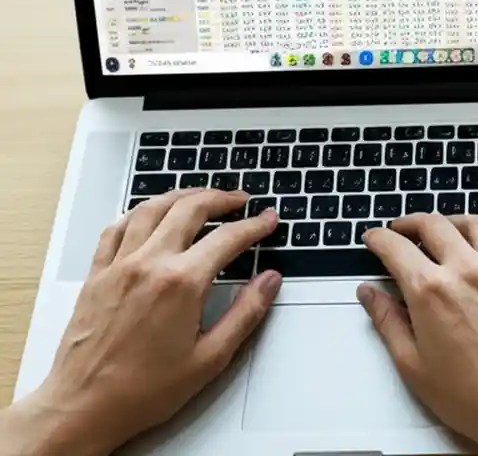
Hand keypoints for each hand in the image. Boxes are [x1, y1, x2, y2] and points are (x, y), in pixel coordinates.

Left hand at [0, 189, 280, 455]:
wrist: (83, 406)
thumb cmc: (142, 390)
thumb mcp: (210, 358)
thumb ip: (245, 313)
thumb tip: (269, 282)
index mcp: (181, 284)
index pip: (227, 238)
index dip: (254, 225)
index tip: (267, 220)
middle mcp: (148, 265)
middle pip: (190, 209)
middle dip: (221, 198)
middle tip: (239, 200)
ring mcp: (118, 266)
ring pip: (152, 208)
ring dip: (181, 195)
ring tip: (200, 195)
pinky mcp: (96, 275)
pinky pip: (116, 227)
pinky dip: (139, 212)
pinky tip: (149, 213)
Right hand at [358, 214, 477, 455]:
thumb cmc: (471, 395)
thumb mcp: (412, 364)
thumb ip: (388, 322)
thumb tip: (370, 295)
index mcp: (431, 292)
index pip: (396, 248)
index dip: (379, 239)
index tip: (374, 238)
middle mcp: (466, 272)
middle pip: (434, 225)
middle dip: (411, 222)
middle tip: (402, 230)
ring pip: (475, 223)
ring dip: (453, 220)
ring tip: (443, 227)